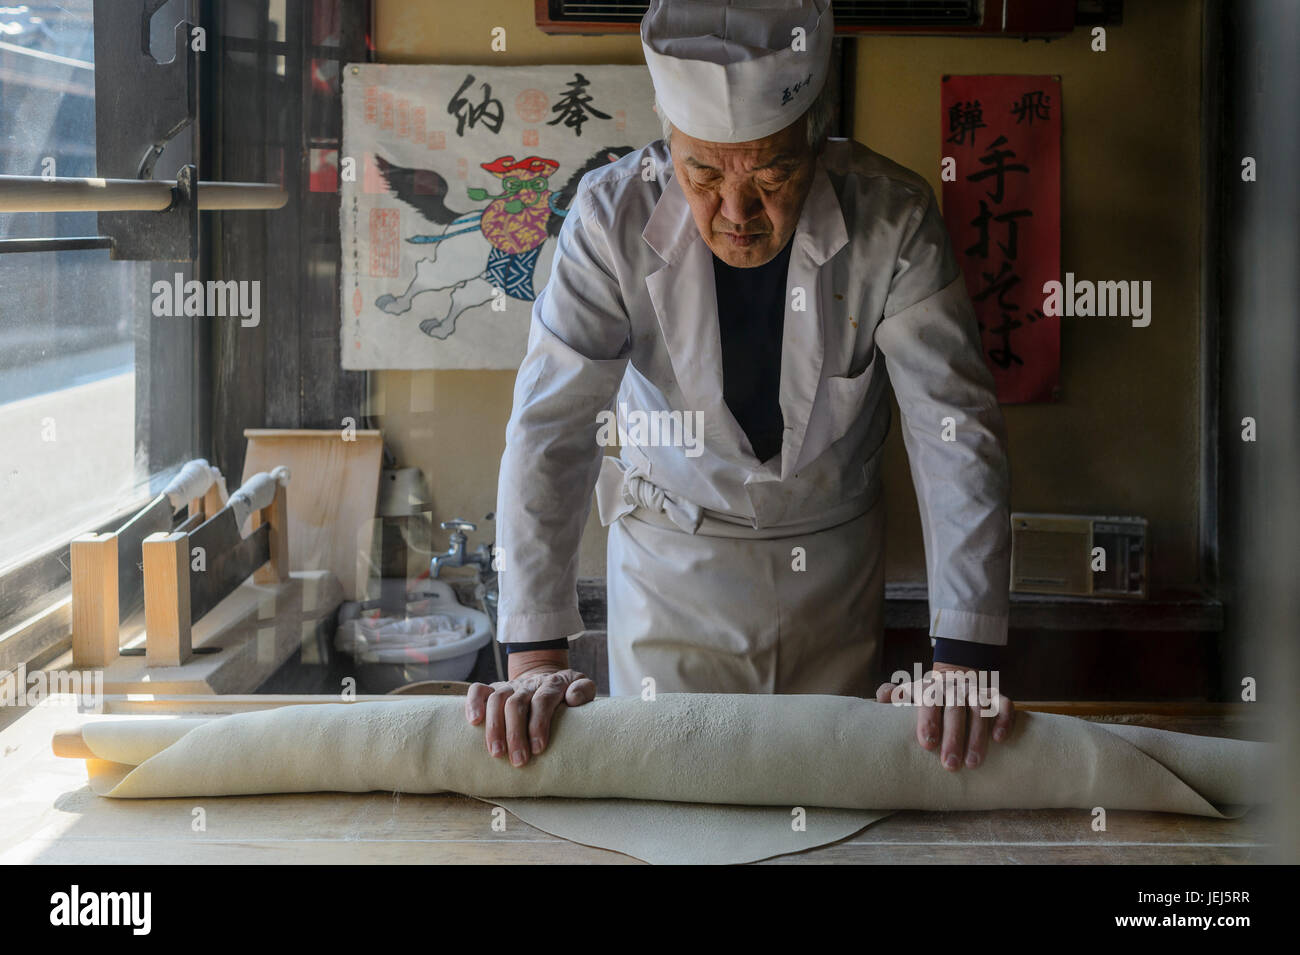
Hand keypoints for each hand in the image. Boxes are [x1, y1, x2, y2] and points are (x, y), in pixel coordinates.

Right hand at [465, 650, 595, 767]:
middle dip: (515, 733)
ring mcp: (510, 686)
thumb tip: (572, 698)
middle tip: (518, 761)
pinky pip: (479, 690)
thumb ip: (583, 689)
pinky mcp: (494, 689)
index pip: (542, 700)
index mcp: (552, 683)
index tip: (538, 749)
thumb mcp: (583, 686)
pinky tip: (473, 722)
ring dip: (494, 728)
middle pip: (516, 703)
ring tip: (497, 754)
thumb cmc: (566, 693)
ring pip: (497, 700)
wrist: (546, 676)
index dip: (538, 723)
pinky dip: (473, 703)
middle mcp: (528, 684)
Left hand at [874, 662, 1014, 771]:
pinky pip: (1004, 705)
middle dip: (954, 738)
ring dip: (977, 737)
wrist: (954, 680)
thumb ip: (894, 695)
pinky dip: (1003, 720)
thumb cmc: (928, 698)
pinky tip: (999, 740)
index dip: (929, 720)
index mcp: (932, 688)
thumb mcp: (909, 695)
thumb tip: (884, 696)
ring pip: (980, 711)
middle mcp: (956, 688)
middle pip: (956, 709)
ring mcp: (978, 692)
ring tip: (973, 764)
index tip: (927, 744)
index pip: (930, 700)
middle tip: (949, 765)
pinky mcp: (997, 698)